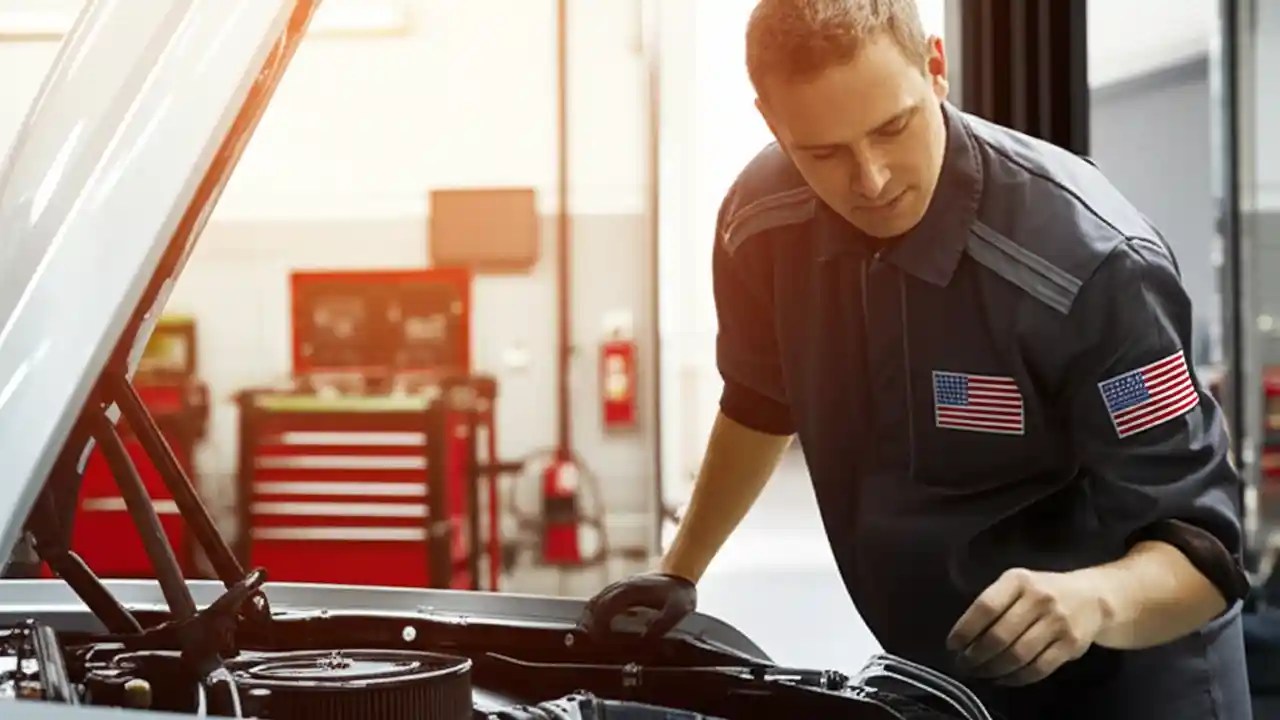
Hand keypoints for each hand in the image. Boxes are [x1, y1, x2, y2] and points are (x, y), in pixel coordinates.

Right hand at [577, 572, 696, 641]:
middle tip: (595, 643)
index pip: (606, 607)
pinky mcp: (621, 590)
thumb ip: (662, 624)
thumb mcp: (677, 610)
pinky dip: (597, 613)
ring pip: (596, 601)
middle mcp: (621, 587)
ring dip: (592, 619)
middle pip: (595, 604)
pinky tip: (603, 627)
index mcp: (631, 591)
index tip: (600, 640)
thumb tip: (644, 639)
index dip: (599, 624)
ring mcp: (620, 587)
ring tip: (595, 638)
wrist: (680, 574)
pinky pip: (602, 600)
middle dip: (591, 624)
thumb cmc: (679, 593)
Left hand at [946, 568, 1106, 686]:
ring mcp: (1057, 622)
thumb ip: (993, 603)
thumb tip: (963, 637)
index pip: (986, 607)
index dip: (965, 629)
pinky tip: (1002, 679)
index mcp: (1018, 580)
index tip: (952, 645)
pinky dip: (1016, 678)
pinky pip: (1039, 668)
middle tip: (963, 665)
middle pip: (1000, 635)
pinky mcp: (1071, 644)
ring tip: (980, 674)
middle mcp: (1039, 598)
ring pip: (1018, 654)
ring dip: (993, 669)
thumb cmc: (1041, 591)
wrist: (1091, 597)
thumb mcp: (1016, 584)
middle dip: (976, 655)